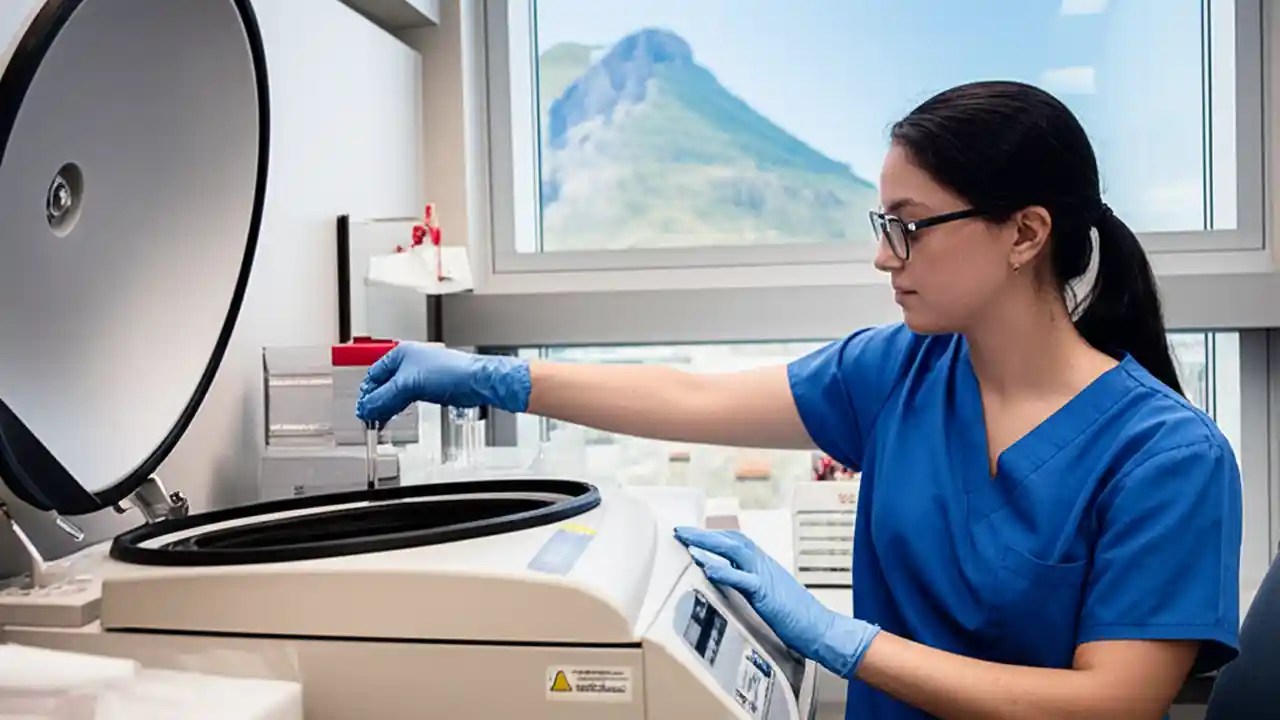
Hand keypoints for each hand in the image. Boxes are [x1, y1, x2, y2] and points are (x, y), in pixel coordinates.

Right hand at [355, 343, 531, 423]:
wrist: (475, 382)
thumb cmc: (450, 372)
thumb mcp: (408, 385)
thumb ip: (384, 398)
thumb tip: (366, 409)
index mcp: (400, 353)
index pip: (373, 374)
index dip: (366, 393)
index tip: (362, 411)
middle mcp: (409, 362)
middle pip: (383, 384)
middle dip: (375, 402)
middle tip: (369, 419)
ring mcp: (419, 375)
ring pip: (394, 393)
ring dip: (386, 407)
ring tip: (379, 422)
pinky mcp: (429, 387)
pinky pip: (406, 398)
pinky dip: (398, 408)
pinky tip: (394, 416)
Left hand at [674, 527, 879, 678]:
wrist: (823, 630)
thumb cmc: (798, 618)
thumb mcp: (770, 595)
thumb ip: (751, 586)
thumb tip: (730, 583)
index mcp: (764, 565)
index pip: (736, 542)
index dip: (713, 536)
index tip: (693, 535)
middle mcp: (763, 564)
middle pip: (731, 539)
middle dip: (704, 534)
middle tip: (680, 531)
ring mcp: (765, 576)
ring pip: (735, 550)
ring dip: (708, 543)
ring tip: (686, 541)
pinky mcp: (767, 593)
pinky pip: (742, 578)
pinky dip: (723, 570)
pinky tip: (706, 566)